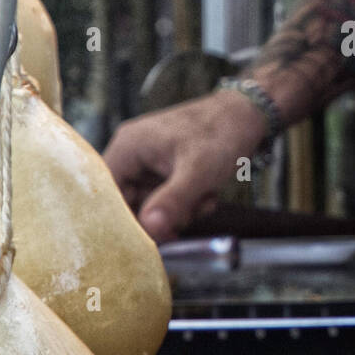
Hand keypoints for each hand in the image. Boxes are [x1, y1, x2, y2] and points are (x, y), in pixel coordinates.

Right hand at [103, 90, 267, 241]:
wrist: (248, 116)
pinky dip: (188, 203)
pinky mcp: (166, 170)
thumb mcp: (198, 171)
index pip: (105, 195)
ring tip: (204, 198)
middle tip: (186, 218)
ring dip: (180, 210)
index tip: (146, 238)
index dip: (122, 220)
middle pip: (129, 204)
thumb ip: (173, 200)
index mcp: (127, 147)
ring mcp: (150, 163)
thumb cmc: (222, 133)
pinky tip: (207, 194)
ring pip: (153, 205)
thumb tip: (149, 230)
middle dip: (161, 216)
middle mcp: (133, 154)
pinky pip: (168, 198)